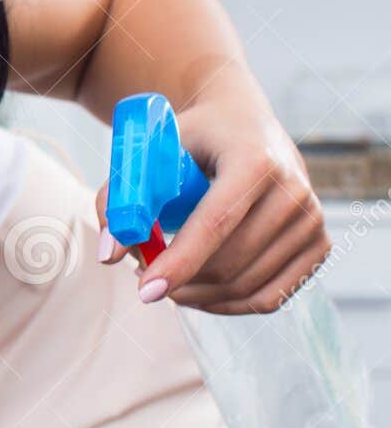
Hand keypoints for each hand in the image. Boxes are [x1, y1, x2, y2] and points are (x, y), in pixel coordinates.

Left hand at [95, 94, 330, 313]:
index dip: (179, 262)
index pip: (216, 223)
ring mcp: (312, 220)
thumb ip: (122, 198)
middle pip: (232, 262)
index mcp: (254, 160)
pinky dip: (229, 304)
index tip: (145, 291)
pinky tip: (198, 292)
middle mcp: (294, 190)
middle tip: (143, 276)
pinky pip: (270, 296)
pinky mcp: (318, 244)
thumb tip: (109, 255)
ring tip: (166, 280)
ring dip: (200, 295)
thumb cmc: (189, 139)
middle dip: (181, 281)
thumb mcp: (150, 153)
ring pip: (249, 286)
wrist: (243, 124)